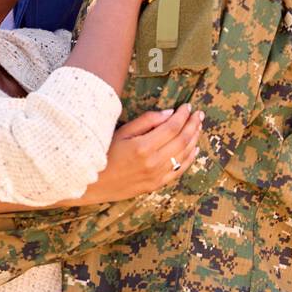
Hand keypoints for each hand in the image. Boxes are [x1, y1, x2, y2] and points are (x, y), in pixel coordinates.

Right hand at [78, 104, 202, 203]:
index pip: (171, 127)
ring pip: (184, 155)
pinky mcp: (156, 185)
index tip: (187, 107)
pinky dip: (190, 159)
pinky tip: (194, 149)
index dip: (182, 116)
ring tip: (198, 127)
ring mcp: (156, 175)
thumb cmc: (103, 154)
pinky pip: (179, 170)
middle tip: (199, 114)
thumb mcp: (121, 132)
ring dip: (194, 139)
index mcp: (143, 147)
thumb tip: (168, 114)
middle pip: (181, 140)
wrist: (93, 184)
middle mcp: (153, 162)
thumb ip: (146, 121)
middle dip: (192, 125)